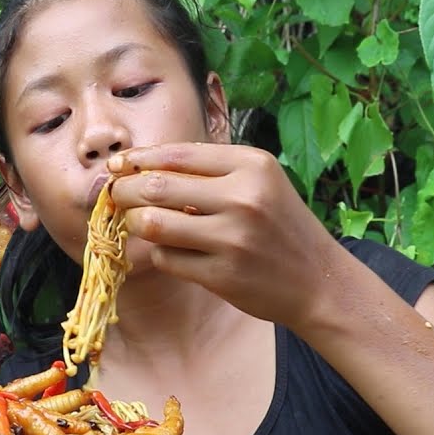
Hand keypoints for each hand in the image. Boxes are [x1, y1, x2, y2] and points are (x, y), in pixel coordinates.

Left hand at [108, 143, 342, 327]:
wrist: (318, 280)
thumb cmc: (280, 226)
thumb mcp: (258, 183)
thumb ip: (209, 172)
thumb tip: (140, 166)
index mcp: (251, 165)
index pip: (176, 154)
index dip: (138, 159)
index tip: (117, 165)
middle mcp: (243, 197)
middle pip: (155, 187)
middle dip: (124, 191)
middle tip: (115, 196)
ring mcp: (233, 238)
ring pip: (153, 224)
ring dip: (134, 223)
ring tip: (136, 223)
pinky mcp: (223, 274)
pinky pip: (167, 258)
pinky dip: (160, 253)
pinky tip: (172, 251)